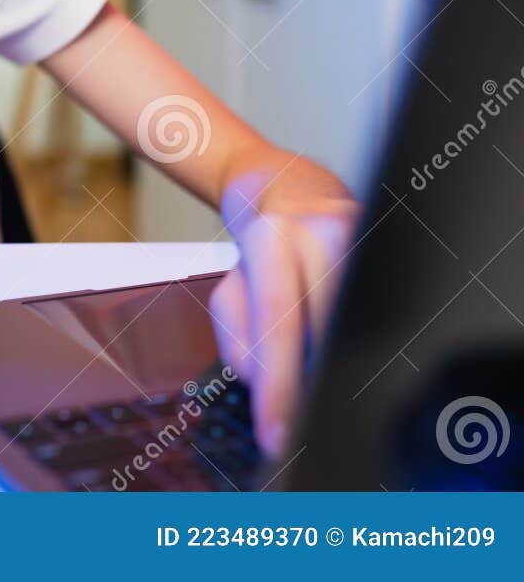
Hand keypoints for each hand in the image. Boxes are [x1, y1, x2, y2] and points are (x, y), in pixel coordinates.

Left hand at [207, 151, 361, 459]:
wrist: (287, 181)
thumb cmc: (257, 243)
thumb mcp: (228, 284)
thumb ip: (239, 336)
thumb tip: (264, 380)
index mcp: (273, 239)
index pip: (279, 327)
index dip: (279, 390)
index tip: (277, 436)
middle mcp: (324, 231)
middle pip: (326, 333)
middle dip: (311, 380)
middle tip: (300, 417)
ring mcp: (366, 232)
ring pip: (354, 325)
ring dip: (332, 355)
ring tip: (317, 358)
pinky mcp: (391, 241)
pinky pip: (375, 308)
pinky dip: (356, 334)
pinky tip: (344, 338)